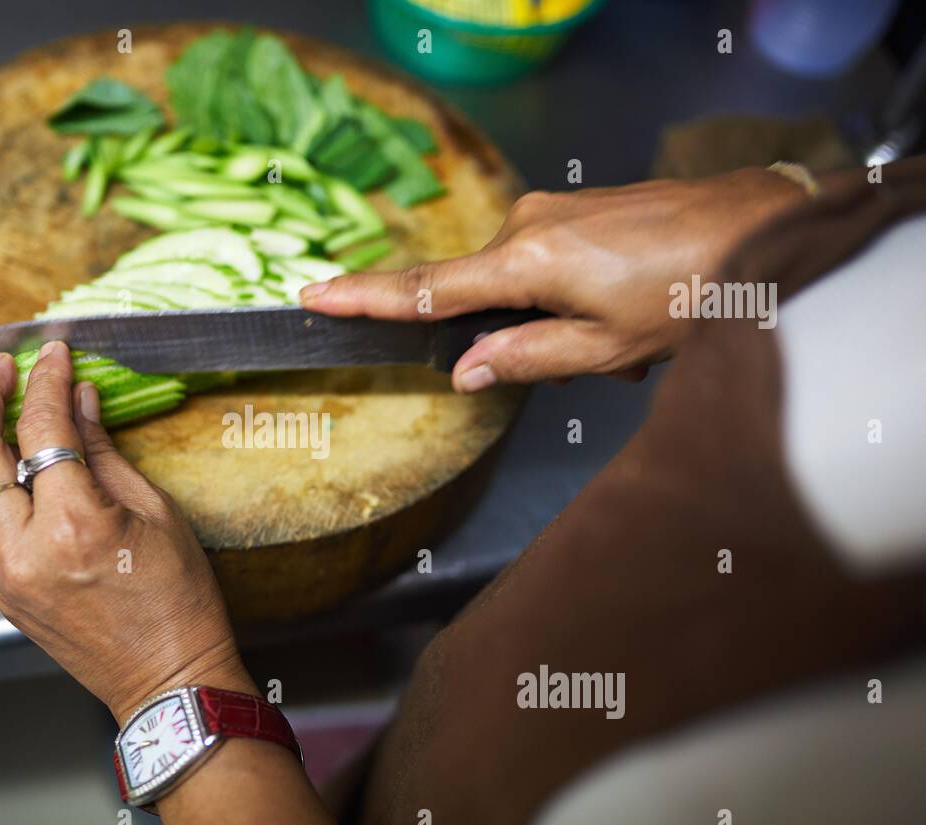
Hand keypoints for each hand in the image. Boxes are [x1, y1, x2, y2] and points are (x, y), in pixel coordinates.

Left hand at [0, 342, 254, 722]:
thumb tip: (78, 399)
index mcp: (74, 526)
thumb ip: (105, 451)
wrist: (166, 681)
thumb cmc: (178, 603)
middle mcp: (23, 550)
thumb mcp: (156, 515)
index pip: (43, 429)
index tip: (55, 354)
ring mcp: (2, 575)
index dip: (47, 380)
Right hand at [299, 167, 806, 390]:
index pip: (425, 290)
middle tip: (587, 363)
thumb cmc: (691, 295)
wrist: (760, 228)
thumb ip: (524, 359)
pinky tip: (626, 313)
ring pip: (517, 282)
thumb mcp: (606, 351)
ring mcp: (552, 209)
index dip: (365, 299)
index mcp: (527, 263)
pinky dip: (568, 296)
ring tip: (626, 341)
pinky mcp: (576, 205)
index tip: (313, 296)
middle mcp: (528, 224)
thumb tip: (464, 370)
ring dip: (551, 320)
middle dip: (510, 336)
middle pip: (478, 294)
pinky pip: (544, 260)